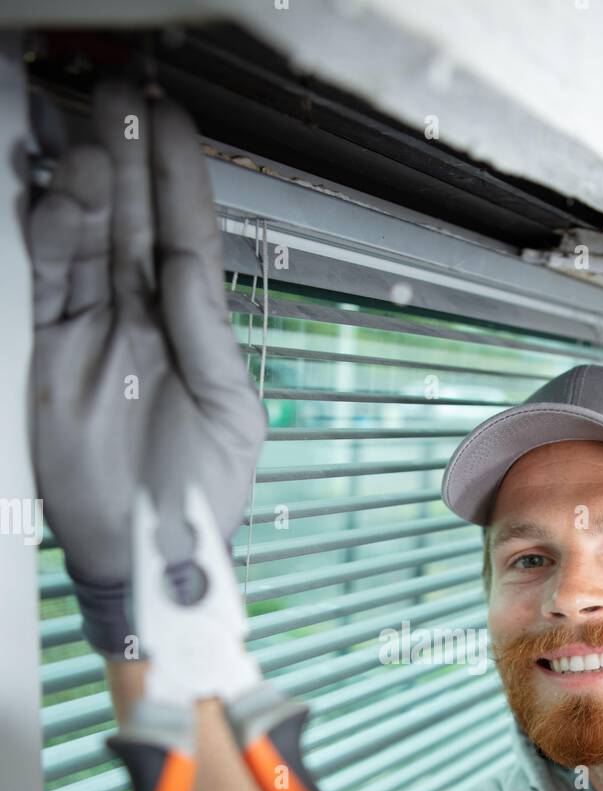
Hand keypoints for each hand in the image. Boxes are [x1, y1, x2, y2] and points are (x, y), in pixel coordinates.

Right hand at [29, 82, 265, 652]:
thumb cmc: (200, 493)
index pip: (186, 237)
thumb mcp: (232, 418)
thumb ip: (210, 342)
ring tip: (84, 149)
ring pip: (83, 241)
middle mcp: (141, 316)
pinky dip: (46, 239)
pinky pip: (45, 282)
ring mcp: (92, 330)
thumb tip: (185, 271)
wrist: (149, 553)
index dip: (179, 179)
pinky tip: (51, 199)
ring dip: (83, 191)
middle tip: (117, 100)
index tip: (172, 123)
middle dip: (125, 160)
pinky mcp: (49, 350)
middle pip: (130, 222)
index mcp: (194, 327)